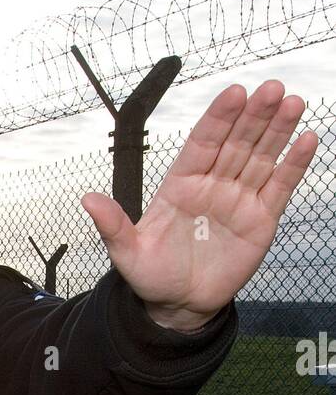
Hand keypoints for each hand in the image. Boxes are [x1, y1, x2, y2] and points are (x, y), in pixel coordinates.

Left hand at [80, 79, 318, 323]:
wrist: (180, 305)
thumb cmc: (153, 275)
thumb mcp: (128, 254)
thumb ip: (113, 226)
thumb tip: (87, 200)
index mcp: (181, 184)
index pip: (202, 143)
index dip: (218, 118)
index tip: (234, 94)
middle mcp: (212, 184)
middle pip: (236, 143)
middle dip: (254, 116)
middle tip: (271, 89)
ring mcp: (239, 199)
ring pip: (261, 157)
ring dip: (278, 130)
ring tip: (293, 102)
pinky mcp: (260, 219)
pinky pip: (279, 187)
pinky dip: (294, 164)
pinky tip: (307, 139)